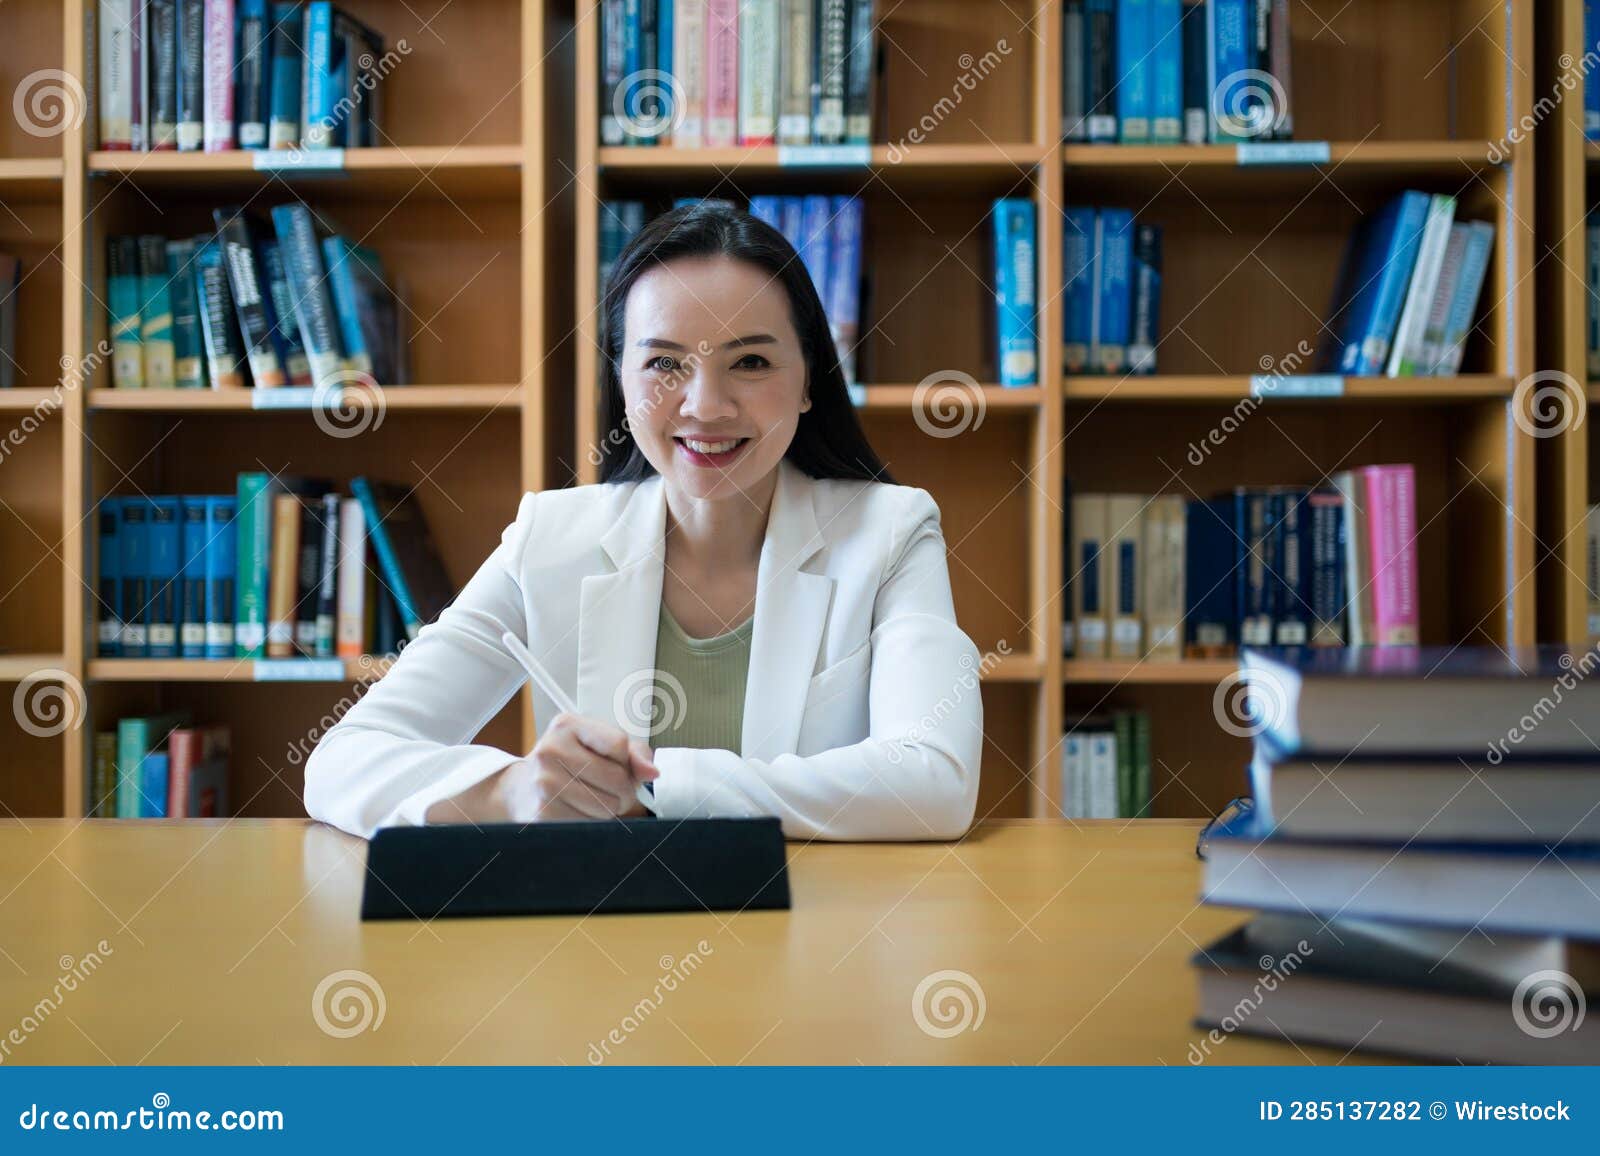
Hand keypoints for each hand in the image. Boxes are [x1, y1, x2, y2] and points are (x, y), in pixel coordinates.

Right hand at [494, 712, 657, 821]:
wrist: (523, 790)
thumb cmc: (570, 765)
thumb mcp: (600, 746)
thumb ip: (634, 754)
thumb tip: (652, 772)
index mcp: (567, 725)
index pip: (619, 743)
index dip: (624, 760)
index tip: (614, 763)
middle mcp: (550, 750)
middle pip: (617, 778)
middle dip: (623, 790)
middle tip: (609, 790)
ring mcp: (544, 782)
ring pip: (607, 805)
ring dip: (609, 809)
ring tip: (593, 799)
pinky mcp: (542, 813)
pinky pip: (590, 824)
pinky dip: (592, 823)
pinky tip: (578, 811)